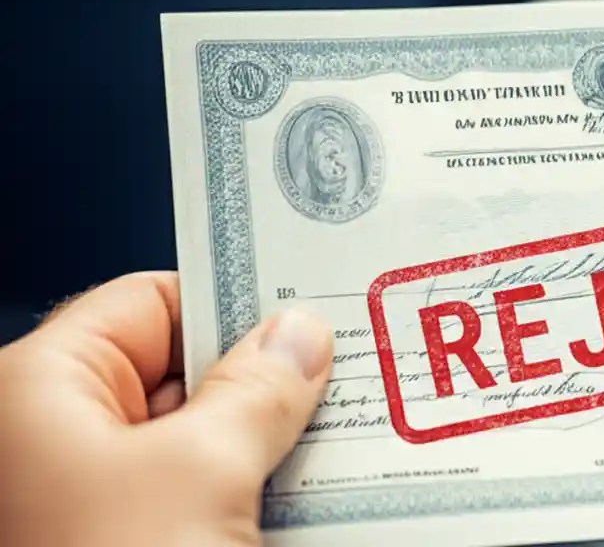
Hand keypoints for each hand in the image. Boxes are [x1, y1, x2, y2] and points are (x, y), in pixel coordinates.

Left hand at [0, 272, 332, 545]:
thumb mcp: (203, 473)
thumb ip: (259, 390)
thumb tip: (298, 336)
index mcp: (38, 392)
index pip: (149, 303)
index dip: (232, 298)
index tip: (312, 303)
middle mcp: (53, 441)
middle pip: (177, 374)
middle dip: (264, 376)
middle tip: (348, 370)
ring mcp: (88, 501)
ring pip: (194, 443)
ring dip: (266, 442)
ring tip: (346, 435)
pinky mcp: (124, 544)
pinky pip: (194, 497)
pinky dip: (248, 492)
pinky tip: (312, 494)